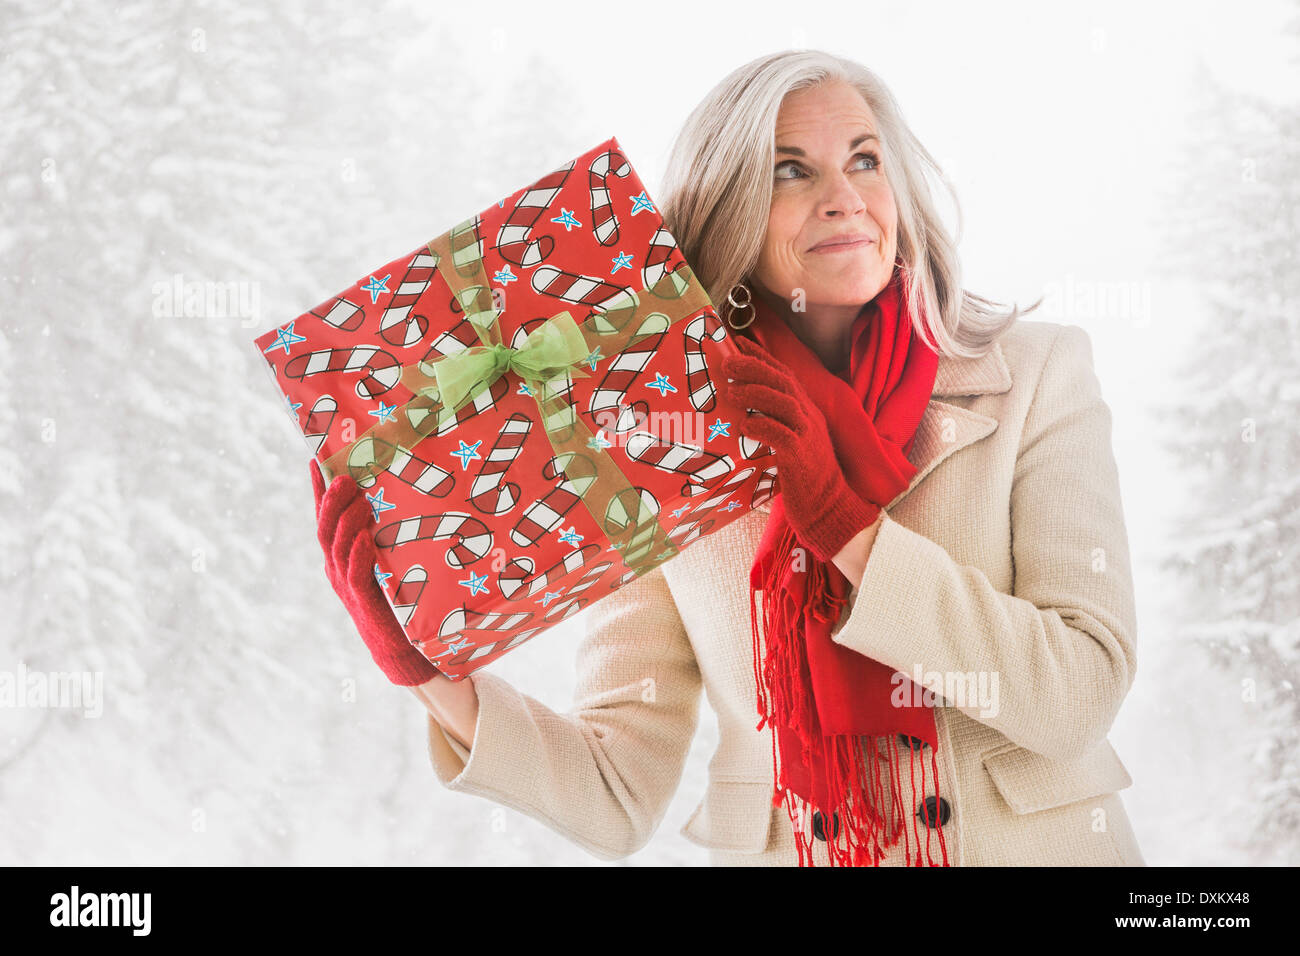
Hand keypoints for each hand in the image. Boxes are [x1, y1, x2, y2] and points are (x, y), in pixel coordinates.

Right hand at [311, 462, 440, 685]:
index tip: (316, 459)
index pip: (325, 517)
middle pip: (325, 527)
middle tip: (342, 474)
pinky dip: (358, 555)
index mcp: (341, 555)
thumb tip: (404, 495)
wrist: (403, 649)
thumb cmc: (402, 599)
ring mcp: (347, 585)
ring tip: (356, 496)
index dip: (319, 490)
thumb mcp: (393, 559)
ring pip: (337, 546)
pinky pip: (355, 574)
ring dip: (345, 519)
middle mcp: (338, 567)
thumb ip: (390, 534)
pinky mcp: (363, 602)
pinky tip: (365, 539)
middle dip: (330, 499)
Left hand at [720, 336, 877, 562]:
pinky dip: (763, 427)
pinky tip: (746, 424)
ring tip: (730, 392)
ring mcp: (808, 437)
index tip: (737, 342)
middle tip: (727, 362)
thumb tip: (743, 411)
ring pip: (785, 403)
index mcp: (807, 412)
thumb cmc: (804, 479)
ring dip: (756, 393)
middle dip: (755, 367)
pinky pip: (783, 436)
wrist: (829, 509)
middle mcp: (810, 418)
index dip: (762, 356)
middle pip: (784, 382)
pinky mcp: (802, 458)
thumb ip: (775, 424)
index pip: (785, 375)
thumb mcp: (790, 444)